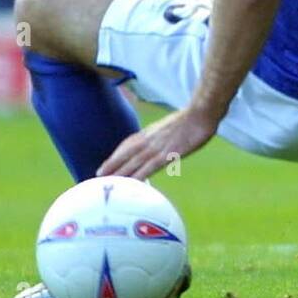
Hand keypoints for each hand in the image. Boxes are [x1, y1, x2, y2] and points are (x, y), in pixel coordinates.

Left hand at [97, 106, 218, 180]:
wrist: (200, 113)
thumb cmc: (190, 119)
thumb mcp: (169, 126)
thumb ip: (160, 136)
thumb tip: (157, 143)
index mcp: (149, 132)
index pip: (126, 145)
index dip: (115, 156)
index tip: (104, 166)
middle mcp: (149, 140)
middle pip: (125, 154)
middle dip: (111, 166)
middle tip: (98, 177)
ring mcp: (157, 147)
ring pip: (133, 162)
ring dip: (120, 172)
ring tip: (109, 182)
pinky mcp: (167, 154)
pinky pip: (149, 167)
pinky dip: (139, 175)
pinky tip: (133, 184)